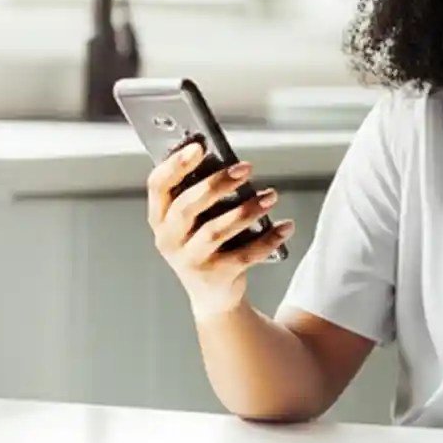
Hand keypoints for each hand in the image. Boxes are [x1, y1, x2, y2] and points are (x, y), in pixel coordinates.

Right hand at [146, 140, 294, 317]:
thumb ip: (202, 194)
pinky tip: (285, 226)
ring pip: (216, 230)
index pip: (158, 185)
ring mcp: (190, 261)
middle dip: (217, 184)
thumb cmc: (205, 245)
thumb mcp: (194, 221)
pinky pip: (245, 254)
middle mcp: (168, 240)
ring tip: (271, 196)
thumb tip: (228, 163)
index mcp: (160, 218)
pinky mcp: (215, 277)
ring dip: (247, 210)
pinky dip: (268, 239)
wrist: (214, 295)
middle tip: (245, 168)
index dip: (176, 164)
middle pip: (187, 206)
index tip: (199, 147)